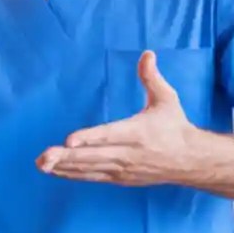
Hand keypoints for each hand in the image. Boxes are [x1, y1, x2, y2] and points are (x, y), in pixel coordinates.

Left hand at [37, 51, 197, 185]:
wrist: (191, 161)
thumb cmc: (175, 126)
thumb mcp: (166, 99)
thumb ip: (151, 77)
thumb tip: (147, 53)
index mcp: (138, 132)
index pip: (110, 135)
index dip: (89, 138)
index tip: (69, 140)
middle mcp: (128, 154)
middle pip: (94, 156)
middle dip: (67, 157)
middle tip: (44, 157)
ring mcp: (123, 169)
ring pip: (90, 169)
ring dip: (64, 168)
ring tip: (42, 164)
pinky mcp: (120, 179)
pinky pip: (93, 177)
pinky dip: (74, 175)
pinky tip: (55, 171)